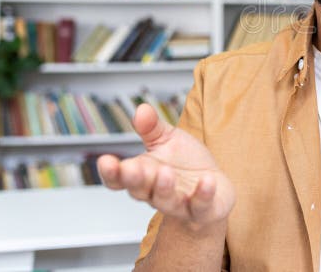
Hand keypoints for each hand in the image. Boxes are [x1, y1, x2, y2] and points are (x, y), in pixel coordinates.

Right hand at [97, 104, 234, 229]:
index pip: (119, 179)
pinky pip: (200, 206)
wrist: (214, 186)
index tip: (106, 161)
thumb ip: (152, 128)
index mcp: (143, 175)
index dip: (111, 172)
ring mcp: (179, 204)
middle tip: (132, 168)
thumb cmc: (185, 163)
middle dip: (135, 179)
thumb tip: (142, 109)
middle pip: (139, 190)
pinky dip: (203, 195)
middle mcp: (156, 193)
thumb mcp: (168, 140)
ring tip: (165, 172)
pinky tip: (206, 181)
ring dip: (164, 188)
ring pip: (166, 200)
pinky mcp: (202, 210)